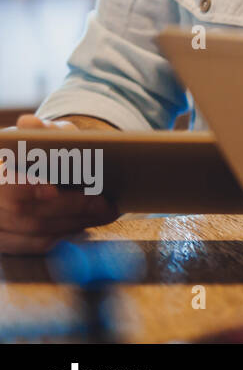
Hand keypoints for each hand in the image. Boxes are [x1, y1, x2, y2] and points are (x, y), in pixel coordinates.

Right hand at [0, 116, 120, 253]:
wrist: (38, 168)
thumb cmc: (44, 149)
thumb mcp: (47, 135)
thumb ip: (42, 131)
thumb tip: (28, 123)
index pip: (8, 187)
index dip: (27, 188)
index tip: (53, 189)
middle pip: (24, 214)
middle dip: (69, 209)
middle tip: (104, 203)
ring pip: (33, 233)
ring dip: (74, 224)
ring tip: (106, 212)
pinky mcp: (5, 241)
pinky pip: (35, 245)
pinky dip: (64, 234)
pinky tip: (87, 222)